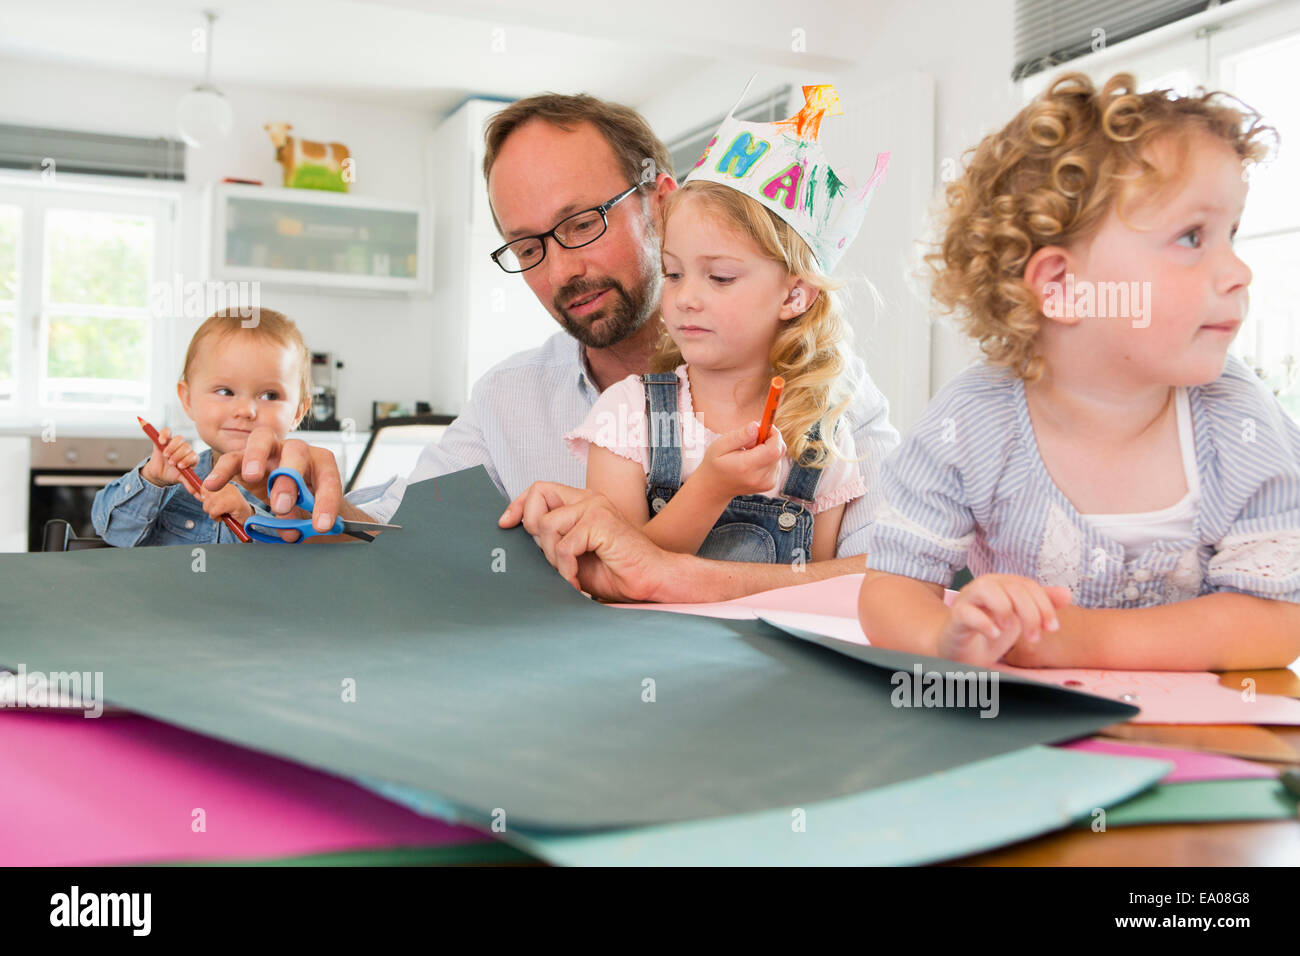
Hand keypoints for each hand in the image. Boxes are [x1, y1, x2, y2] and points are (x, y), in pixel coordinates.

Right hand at [141, 427, 199, 489]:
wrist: (160, 472)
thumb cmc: (173, 474)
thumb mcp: (181, 479)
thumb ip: (190, 484)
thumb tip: (199, 495)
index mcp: (191, 458)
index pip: (194, 455)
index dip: (188, 460)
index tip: (180, 466)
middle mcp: (185, 449)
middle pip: (187, 446)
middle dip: (179, 455)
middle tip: (172, 462)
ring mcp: (174, 443)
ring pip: (179, 439)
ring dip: (172, 447)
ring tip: (166, 455)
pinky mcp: (164, 439)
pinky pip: (166, 431)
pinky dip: (164, 434)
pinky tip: (162, 441)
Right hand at [203, 426, 342, 533]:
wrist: (291, 495)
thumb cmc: (305, 506)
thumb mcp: (309, 516)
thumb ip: (302, 522)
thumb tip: (291, 532)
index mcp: (321, 464)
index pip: (328, 478)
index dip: (326, 503)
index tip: (322, 526)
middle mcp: (297, 451)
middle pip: (297, 452)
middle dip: (289, 479)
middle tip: (282, 506)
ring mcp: (271, 450)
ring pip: (262, 440)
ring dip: (256, 457)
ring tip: (250, 476)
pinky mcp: (246, 457)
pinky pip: (232, 458)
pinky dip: (222, 470)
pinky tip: (212, 485)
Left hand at [499, 481, 672, 601]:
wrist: (651, 581)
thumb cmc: (618, 571)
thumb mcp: (574, 556)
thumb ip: (553, 542)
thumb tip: (520, 538)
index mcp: (583, 503)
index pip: (540, 489)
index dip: (518, 505)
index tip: (505, 524)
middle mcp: (589, 499)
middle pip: (538, 496)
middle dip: (535, 533)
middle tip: (553, 559)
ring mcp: (596, 508)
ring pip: (548, 525)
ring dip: (553, 557)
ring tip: (570, 572)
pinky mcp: (600, 522)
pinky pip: (564, 546)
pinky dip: (566, 569)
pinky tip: (577, 580)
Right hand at [698, 421, 784, 500]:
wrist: (715, 488)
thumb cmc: (715, 463)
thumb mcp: (720, 445)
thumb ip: (739, 436)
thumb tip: (756, 426)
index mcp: (746, 467)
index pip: (774, 449)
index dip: (774, 434)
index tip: (764, 426)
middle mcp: (760, 477)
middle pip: (779, 451)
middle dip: (770, 439)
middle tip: (751, 439)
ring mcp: (767, 483)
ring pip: (779, 456)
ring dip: (768, 448)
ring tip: (749, 452)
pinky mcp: (771, 483)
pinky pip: (777, 463)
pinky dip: (768, 457)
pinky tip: (753, 460)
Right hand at [938, 574, 1072, 665]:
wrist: (961, 649)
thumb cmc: (991, 630)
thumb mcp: (1020, 618)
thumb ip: (1041, 604)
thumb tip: (1067, 593)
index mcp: (1002, 583)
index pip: (1029, 585)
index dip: (1044, 606)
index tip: (1052, 628)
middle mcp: (985, 586)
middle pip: (1013, 588)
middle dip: (1030, 614)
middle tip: (1034, 638)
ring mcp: (967, 599)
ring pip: (987, 589)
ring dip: (1005, 611)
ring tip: (1010, 630)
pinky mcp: (956, 616)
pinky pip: (968, 613)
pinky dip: (985, 624)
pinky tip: (994, 635)